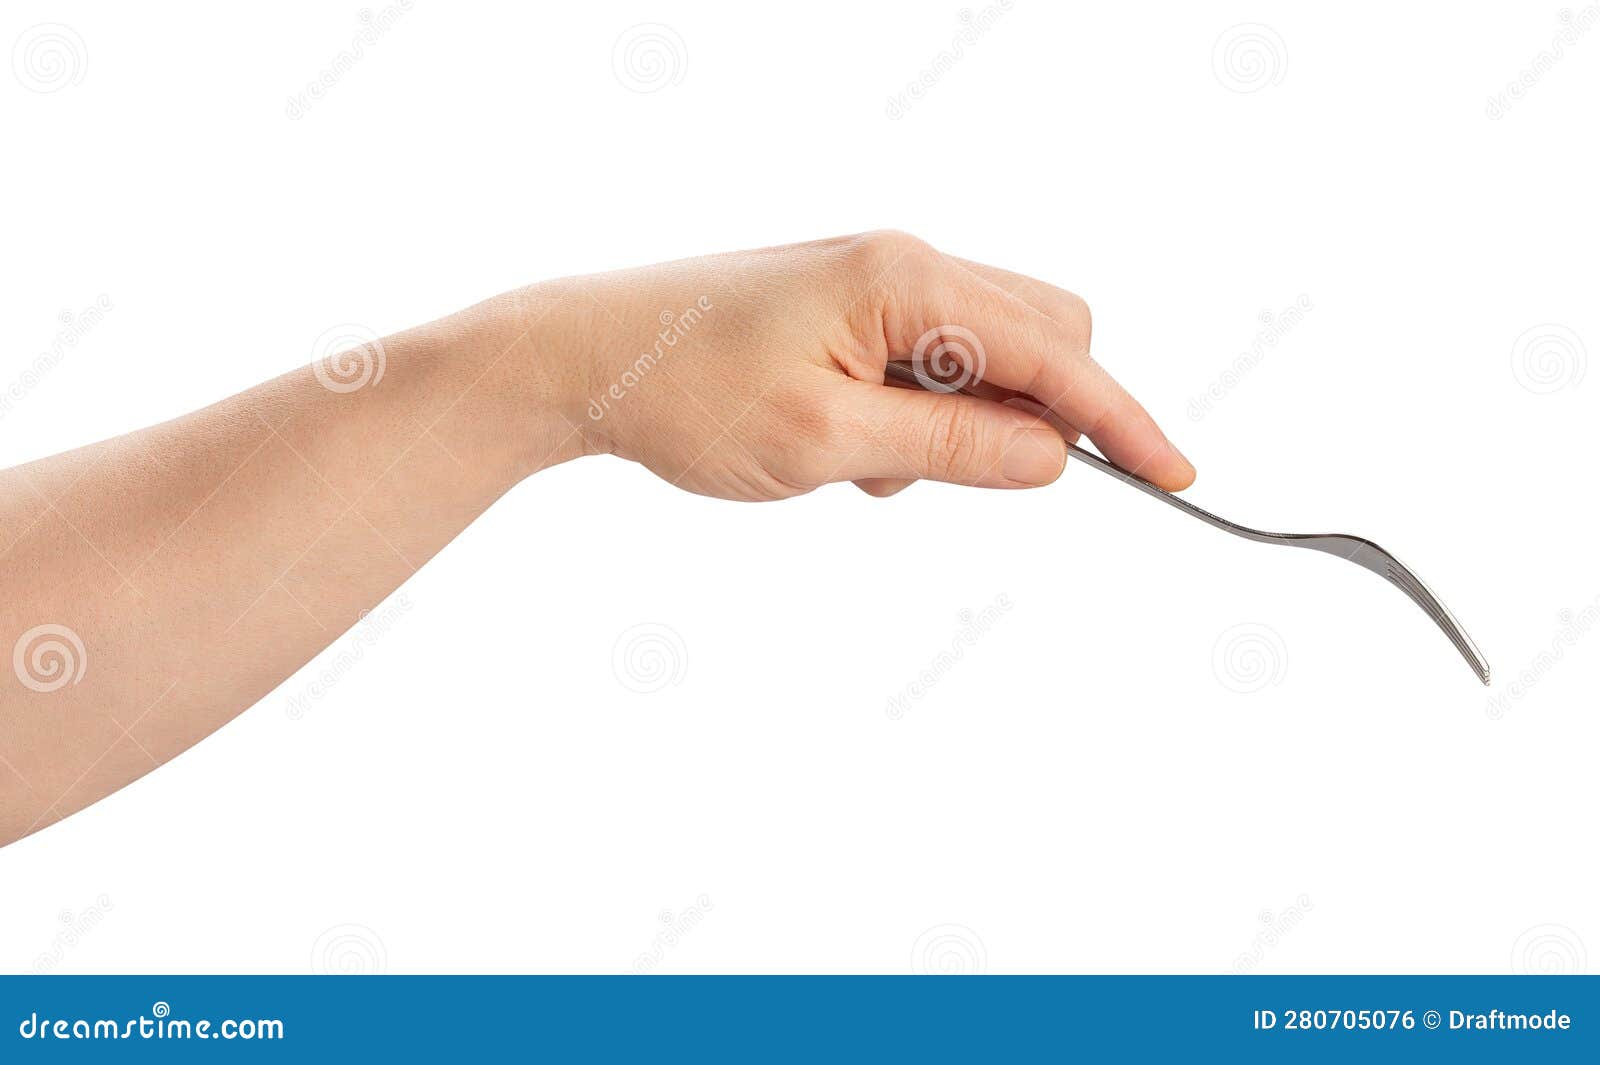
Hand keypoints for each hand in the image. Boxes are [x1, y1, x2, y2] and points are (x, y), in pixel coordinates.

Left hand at [544, 231, 1194, 499]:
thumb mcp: (825, 443)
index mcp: (906, 282)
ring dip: (961, 426)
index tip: (1174, 474)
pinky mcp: (851, 310)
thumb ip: (949, 449)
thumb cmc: (687, 391)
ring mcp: (877, 284)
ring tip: (864, 467)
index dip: (1119, 419)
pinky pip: (929, 365)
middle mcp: (904, 266)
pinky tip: (843, 448)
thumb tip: (1052, 457)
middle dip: (1032, 417)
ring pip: (984, 356)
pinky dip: (917, 419)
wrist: (585, 357)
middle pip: (1038, 335)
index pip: (1052, 353)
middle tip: (955, 479)